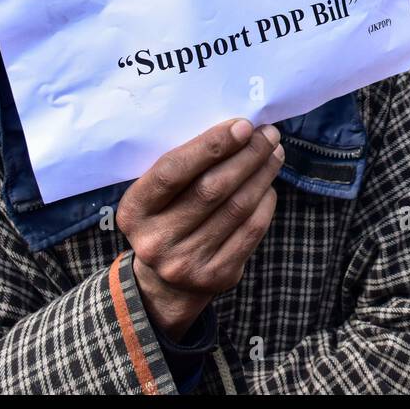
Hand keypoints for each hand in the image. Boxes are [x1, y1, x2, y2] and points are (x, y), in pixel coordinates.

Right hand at [116, 118, 283, 336]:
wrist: (166, 283)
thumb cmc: (167, 219)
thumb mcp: (156, 196)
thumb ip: (184, 167)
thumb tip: (236, 129)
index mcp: (134, 210)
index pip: (172, 171)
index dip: (211, 145)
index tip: (243, 125)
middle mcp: (156, 240)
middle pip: (212, 189)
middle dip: (247, 156)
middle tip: (269, 135)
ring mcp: (186, 262)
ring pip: (237, 208)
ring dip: (262, 175)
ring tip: (274, 154)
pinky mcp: (216, 276)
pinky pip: (251, 230)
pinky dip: (265, 202)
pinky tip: (269, 185)